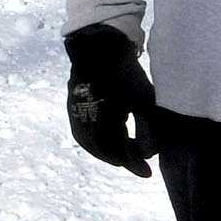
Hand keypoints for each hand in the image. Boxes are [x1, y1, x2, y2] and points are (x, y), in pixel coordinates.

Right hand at [64, 25, 158, 176]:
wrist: (99, 47)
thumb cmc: (126, 73)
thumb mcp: (143, 101)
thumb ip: (147, 130)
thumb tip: (148, 155)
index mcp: (104, 120)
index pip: (121, 152)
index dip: (135, 164)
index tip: (147, 173)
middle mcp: (86, 120)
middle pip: (104, 151)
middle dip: (122, 158)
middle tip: (136, 162)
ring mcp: (76, 114)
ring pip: (91, 143)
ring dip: (107, 151)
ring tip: (122, 152)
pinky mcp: (72, 107)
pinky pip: (82, 133)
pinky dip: (95, 141)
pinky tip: (108, 137)